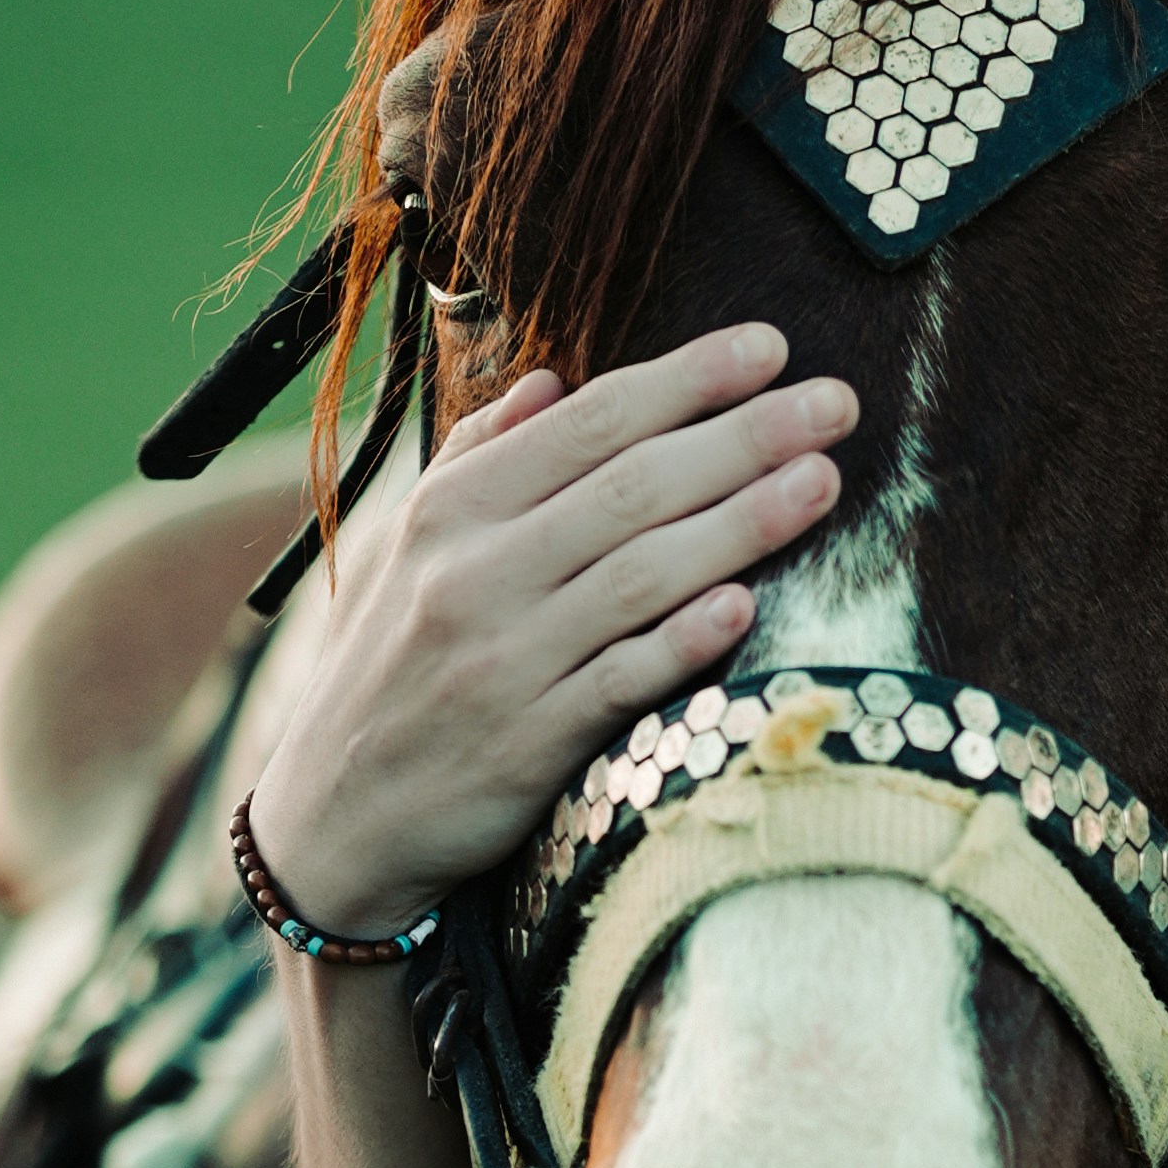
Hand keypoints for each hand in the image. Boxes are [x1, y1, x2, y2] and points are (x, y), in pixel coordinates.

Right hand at [250, 322, 862, 943]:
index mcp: (449, 513)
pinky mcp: (528, 746)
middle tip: (835, 402)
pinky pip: (620, 680)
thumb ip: (476, 458)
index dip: (686, 379)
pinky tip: (746, 604)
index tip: (769, 346)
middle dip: (744, 435)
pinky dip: (682, 640)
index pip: (588, 423)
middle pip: (632, 486)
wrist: (332, 821)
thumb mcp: (402, 548)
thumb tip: (551, 379)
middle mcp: (473, 575)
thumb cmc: (386, 670)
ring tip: (823, 480)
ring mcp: (503, 661)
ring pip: (640, 574)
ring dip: (741, 523)